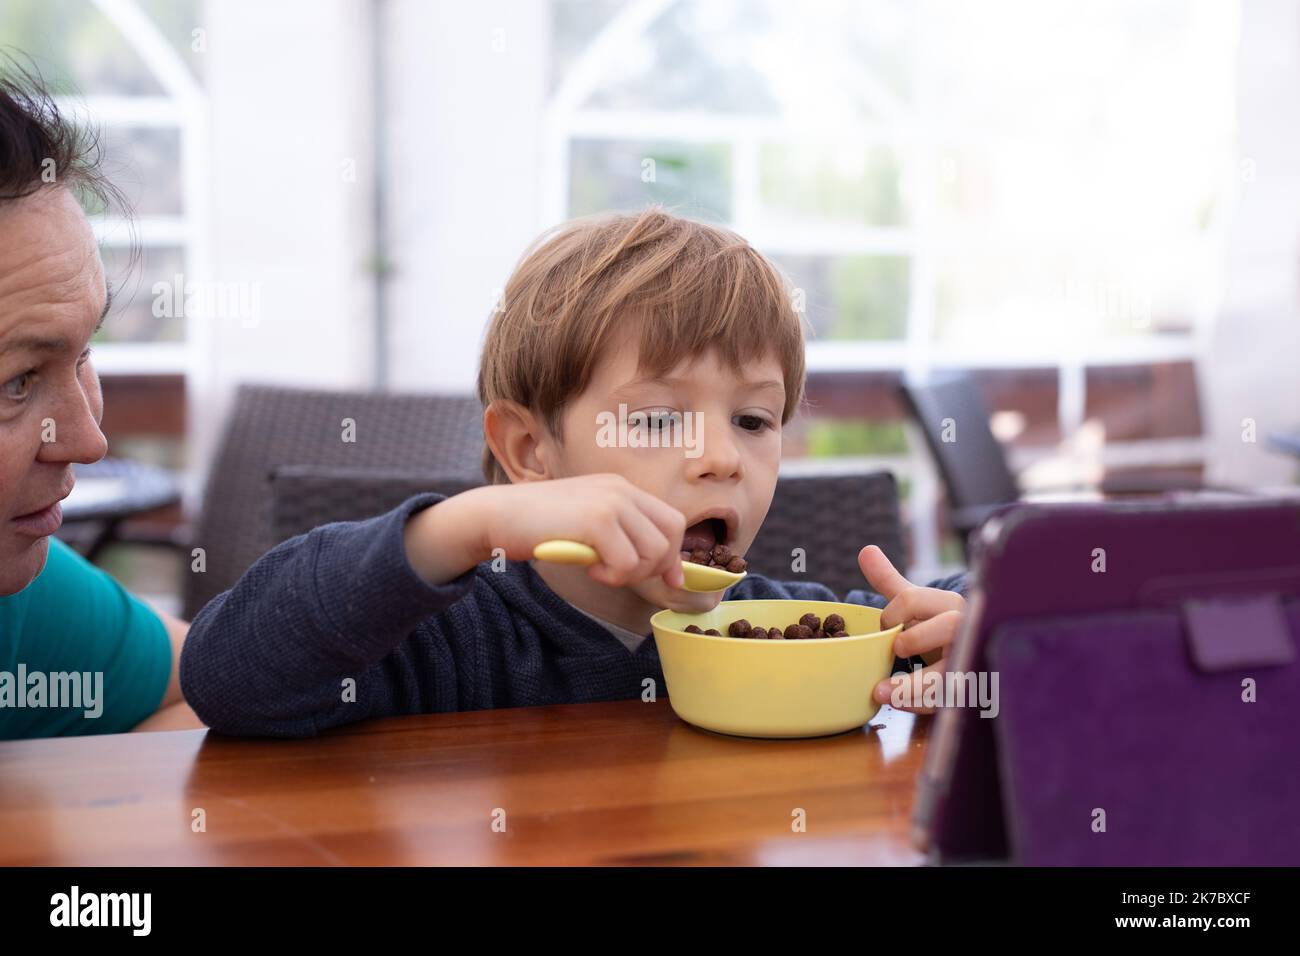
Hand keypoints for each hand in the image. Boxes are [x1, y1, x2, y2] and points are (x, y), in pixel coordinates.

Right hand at [406, 473, 686, 589]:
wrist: (496, 515)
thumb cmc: (538, 525)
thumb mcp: (588, 523)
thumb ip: (624, 537)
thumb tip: (672, 573)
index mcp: (621, 487)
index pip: (672, 521)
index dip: (673, 554)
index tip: (663, 578)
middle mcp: (621, 489)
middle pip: (671, 535)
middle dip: (654, 566)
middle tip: (620, 574)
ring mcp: (611, 502)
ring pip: (654, 552)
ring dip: (630, 573)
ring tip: (600, 570)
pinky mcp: (597, 520)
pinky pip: (627, 562)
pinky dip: (612, 576)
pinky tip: (590, 570)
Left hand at [858, 545, 965, 714]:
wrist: (969, 654)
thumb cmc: (936, 627)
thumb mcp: (916, 604)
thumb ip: (890, 581)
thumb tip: (865, 550)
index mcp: (948, 603)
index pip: (916, 598)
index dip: (892, 613)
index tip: (884, 627)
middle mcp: (965, 629)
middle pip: (950, 626)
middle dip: (917, 637)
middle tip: (894, 649)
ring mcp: (969, 659)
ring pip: (951, 669)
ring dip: (913, 683)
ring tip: (880, 692)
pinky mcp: (969, 688)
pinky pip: (949, 698)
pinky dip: (921, 703)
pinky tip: (897, 703)